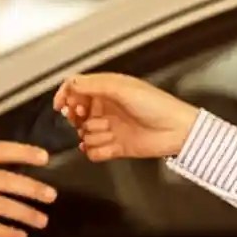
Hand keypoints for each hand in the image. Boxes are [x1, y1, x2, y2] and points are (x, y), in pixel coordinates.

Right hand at [0, 141, 56, 236]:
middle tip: (50, 195)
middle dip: (31, 188)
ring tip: (41, 220)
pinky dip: (6, 232)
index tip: (43, 157)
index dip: (23, 152)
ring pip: (1, 206)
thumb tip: (12, 162)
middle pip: (5, 181)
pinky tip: (20, 236)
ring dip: (24, 214)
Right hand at [52, 73, 199, 160]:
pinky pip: (94, 152)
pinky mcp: (115, 147)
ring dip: (92, 134)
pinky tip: (104, 146)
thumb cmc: (157, 105)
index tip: (61, 105)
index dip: (67, 96)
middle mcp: (107, 109)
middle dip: (76, 117)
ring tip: (108, 131)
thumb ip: (94, 85)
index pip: (77, 90)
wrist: (176, 130)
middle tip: (82, 117)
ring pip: (84, 134)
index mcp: (108, 90)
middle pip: (76, 114)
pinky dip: (95, 151)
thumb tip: (71, 84)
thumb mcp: (122, 88)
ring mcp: (111, 128)